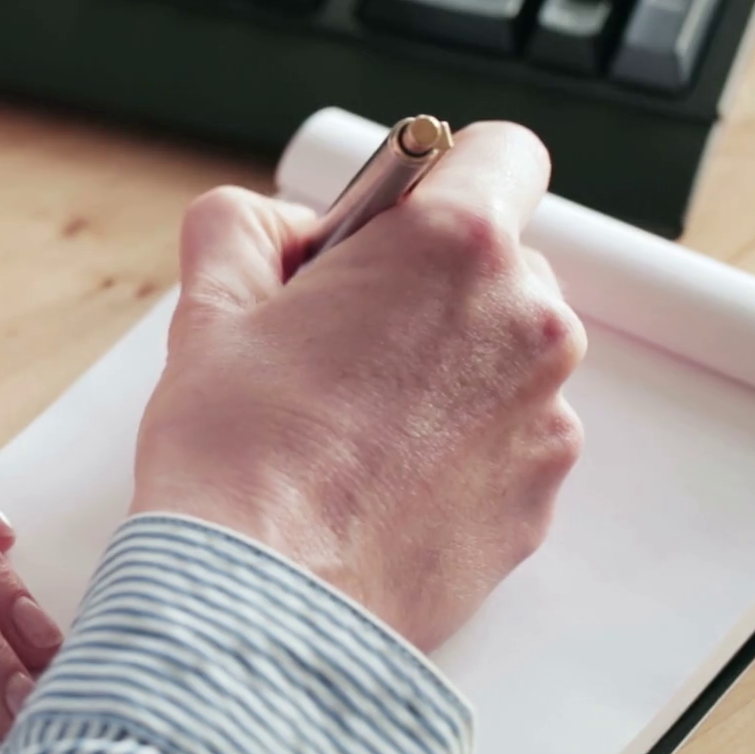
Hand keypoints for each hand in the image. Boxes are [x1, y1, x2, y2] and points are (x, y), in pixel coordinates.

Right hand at [131, 123, 587, 649]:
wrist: (260, 601)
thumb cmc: (234, 453)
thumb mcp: (209, 304)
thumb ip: (243, 227)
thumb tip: (277, 227)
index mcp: (454, 247)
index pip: (493, 152)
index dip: (426, 182)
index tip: (377, 230)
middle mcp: (527, 321)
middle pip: (494, 262)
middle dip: (422, 285)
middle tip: (330, 340)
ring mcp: (545, 416)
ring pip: (499, 355)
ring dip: (439, 368)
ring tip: (344, 423)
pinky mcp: (539, 496)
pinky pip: (504, 439)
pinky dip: (452, 446)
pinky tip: (372, 480)